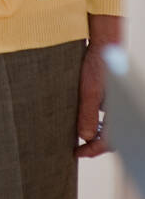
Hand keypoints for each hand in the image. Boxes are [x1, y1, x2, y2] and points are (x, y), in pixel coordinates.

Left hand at [75, 41, 113, 157]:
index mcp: (118, 112)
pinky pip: (109, 118)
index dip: (92, 150)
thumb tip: (85, 136)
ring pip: (111, 129)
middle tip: (79, 149)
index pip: (108, 142)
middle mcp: (121, 111)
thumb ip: (88, 114)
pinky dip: (98, 124)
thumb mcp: (89, 90)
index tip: (77, 153)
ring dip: (96, 135)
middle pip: (111, 138)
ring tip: (79, 137)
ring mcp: (118, 106)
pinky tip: (87, 120)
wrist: (104, 45)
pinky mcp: (114, 100)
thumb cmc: (98, 65)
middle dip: (95, 146)